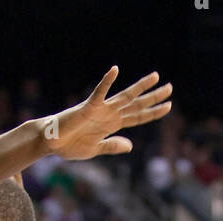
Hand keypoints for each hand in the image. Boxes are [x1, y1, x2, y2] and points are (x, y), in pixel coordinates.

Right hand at [42, 67, 171, 160]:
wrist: (52, 142)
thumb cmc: (71, 145)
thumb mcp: (97, 149)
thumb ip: (113, 145)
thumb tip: (131, 145)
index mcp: (112, 125)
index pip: (137, 117)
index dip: (153, 112)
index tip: (168, 106)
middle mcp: (110, 114)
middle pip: (136, 105)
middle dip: (153, 97)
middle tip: (170, 88)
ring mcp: (100, 109)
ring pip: (125, 97)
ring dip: (140, 88)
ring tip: (155, 77)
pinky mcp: (88, 107)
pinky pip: (99, 93)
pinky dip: (107, 82)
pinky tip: (115, 70)